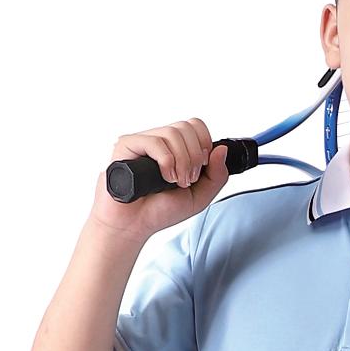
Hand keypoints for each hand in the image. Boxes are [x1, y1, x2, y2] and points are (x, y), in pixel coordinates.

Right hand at [89, 119, 230, 242]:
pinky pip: (155, 142)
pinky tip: (163, 178)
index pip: (195, 125)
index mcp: (175, 148)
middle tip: (188, 180)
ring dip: (182, 162)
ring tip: (175, 182)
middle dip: (195, 156)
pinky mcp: (127, 144)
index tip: (201, 168)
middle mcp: (159, 140)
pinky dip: (166, 162)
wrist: (135, 225)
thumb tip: (222, 149)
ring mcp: (143, 141)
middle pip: (187, 127)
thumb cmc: (161, 211)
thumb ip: (217, 175)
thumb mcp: (200, 196)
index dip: (204, 143)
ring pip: (173, 133)